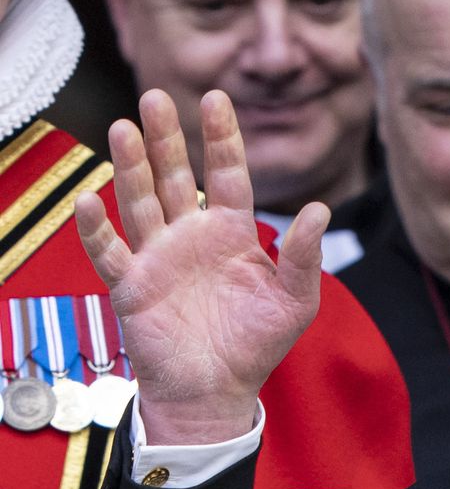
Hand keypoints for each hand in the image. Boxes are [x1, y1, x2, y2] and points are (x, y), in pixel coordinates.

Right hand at [74, 89, 326, 444]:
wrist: (218, 392)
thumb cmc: (257, 346)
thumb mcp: (295, 302)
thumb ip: (305, 257)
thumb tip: (320, 210)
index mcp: (230, 234)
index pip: (225, 175)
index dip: (220, 139)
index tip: (215, 99)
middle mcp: (190, 236)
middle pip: (174, 176)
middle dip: (165, 138)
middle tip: (156, 96)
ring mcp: (158, 257)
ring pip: (140, 202)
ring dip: (131, 167)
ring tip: (123, 128)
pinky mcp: (132, 285)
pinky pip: (108, 252)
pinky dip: (96, 229)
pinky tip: (89, 201)